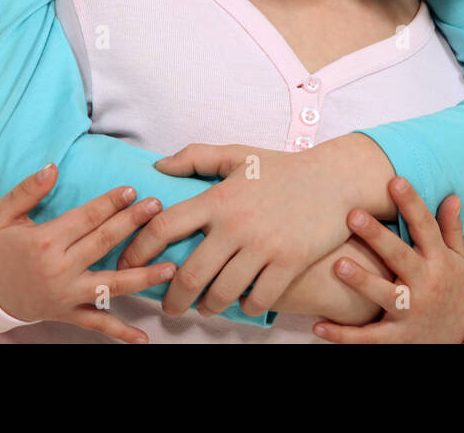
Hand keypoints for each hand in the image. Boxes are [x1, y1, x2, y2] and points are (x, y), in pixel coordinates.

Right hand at [0, 164, 177, 343]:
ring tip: (171, 269)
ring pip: (110, 285)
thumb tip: (53, 167)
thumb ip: (28, 190)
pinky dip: (119, 333)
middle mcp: (58, 269)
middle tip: (158, 208)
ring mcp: (65, 294)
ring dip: (143, 277)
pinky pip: (95, 324)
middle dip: (133, 224)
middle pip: (103, 243)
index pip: (86, 218)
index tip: (133, 190)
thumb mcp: (2, 214)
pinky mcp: (65, 312)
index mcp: (44, 241)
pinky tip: (143, 338)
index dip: (111, 203)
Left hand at [116, 138, 393, 318]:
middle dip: (172, 298)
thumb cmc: (284, 167)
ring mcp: (263, 247)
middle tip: (169, 307)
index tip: (128, 264)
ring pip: (221, 293)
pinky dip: (245, 306)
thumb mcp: (238, 155)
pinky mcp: (289, 263)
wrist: (335, 180)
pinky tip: (241, 302)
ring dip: (207, 307)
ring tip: (203, 307)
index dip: (139, 249)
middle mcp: (236, 225)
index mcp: (218, 198)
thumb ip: (196, 157)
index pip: (164, 226)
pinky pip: (257, 299)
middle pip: (189, 274)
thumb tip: (158, 167)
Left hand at [312, 178, 463, 343]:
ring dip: (362, 281)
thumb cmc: (452, 289)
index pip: (426, 228)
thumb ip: (450, 229)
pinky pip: (368, 337)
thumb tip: (450, 195)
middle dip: (378, 237)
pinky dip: (344, 335)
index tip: (395, 181)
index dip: (412, 205)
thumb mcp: (458, 260)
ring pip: (384, 296)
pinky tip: (318, 325)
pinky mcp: (397, 338)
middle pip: (400, 257)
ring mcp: (411, 313)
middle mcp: (426, 285)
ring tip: (338, 264)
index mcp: (439, 261)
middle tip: (353, 214)